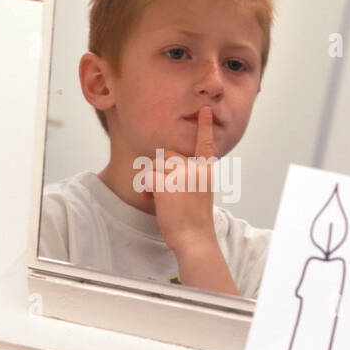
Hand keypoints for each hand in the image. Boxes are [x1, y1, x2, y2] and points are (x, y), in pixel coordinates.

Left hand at [149, 106, 218, 254]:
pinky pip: (147, 177)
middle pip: (167, 154)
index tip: (204, 110)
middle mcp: (195, 169)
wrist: (195, 239)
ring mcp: (181, 175)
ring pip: (155, 165)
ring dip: (150, 181)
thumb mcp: (198, 193)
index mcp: (205, 170)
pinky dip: (144, 188)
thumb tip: (166, 166)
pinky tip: (150, 200)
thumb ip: (189, 176)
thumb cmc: (194, 221)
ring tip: (154, 197)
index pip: (205, 144)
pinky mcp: (167, 184)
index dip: (204, 126)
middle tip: (159, 189)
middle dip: (159, 169)